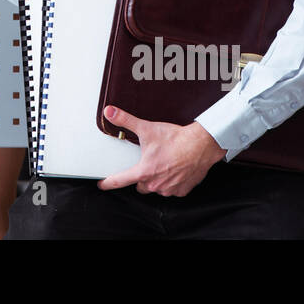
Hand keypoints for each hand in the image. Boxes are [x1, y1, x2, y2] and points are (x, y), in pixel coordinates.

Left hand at [96, 105, 226, 197]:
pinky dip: (172, 182)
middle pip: (140, 185)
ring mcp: (169, 189)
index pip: (120, 180)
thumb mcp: (146, 128)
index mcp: (144, 171)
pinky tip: (175, 170)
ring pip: (156, 188)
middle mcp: (156, 184)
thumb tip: (110, 113)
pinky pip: (172, 190)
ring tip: (164, 164)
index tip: (103, 185)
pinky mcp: (182, 190)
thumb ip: (125, 120)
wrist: (201, 145)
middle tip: (148, 164)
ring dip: (157, 180)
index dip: (109, 183)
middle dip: (141, 177)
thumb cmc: (176, 139)